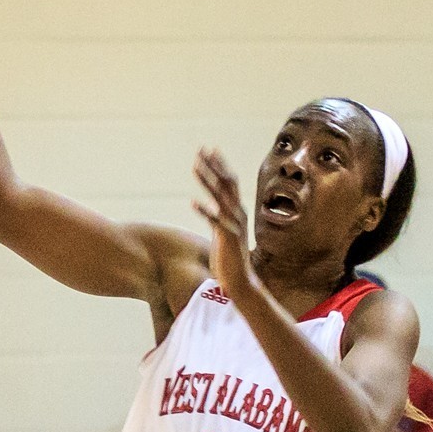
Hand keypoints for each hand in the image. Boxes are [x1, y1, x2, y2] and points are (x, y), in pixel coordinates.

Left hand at [192, 147, 256, 302]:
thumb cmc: (230, 258)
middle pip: (227, 183)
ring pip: (221, 197)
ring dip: (207, 181)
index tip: (209, 150)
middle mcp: (239, 214)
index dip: (220, 165)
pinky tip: (192, 202)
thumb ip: (219, 217)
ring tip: (194, 167)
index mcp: (238, 211)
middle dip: (214, 165)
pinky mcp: (229, 238)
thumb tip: (212, 205)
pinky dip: (205, 211)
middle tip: (201, 150)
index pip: (230, 182)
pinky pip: (216, 222)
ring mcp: (235, 225)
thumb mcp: (224, 232)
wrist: (240, 282)